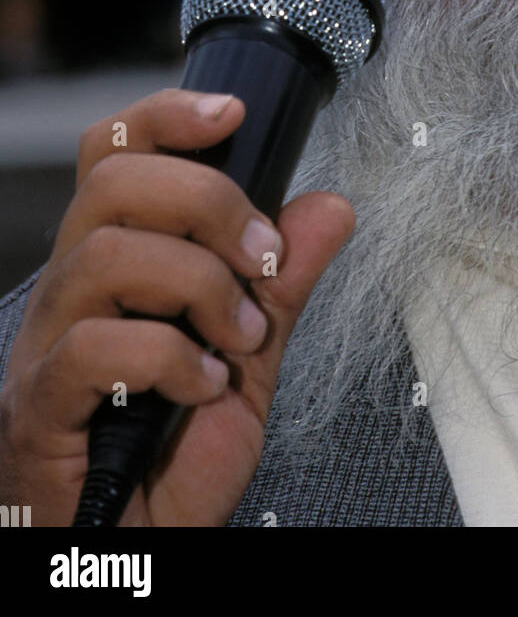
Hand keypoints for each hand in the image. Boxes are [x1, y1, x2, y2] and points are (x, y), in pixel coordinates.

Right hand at [0, 88, 353, 525]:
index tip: (233, 114)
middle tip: (261, 257)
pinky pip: (95, 347)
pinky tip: (203, 389)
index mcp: (114, 264)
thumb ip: (281, 284)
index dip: (166, 116)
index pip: (114, 154)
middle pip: (113, 184)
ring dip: (199, 286)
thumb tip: (329, 207)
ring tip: (238, 339)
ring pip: (105, 255)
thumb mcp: (250, 358)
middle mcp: (70, 292)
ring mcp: (47, 346)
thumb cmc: (177, 458)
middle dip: (207, 201)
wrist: (141, 551)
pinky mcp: (41, 406)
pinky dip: (171, 358)